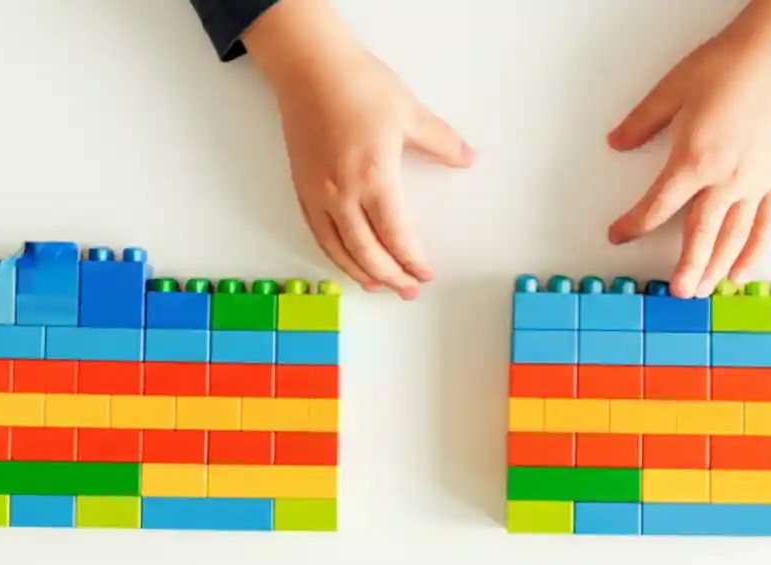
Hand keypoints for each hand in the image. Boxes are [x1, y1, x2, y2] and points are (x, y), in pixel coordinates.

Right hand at [244, 0, 474, 299]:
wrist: (309, 68)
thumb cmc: (358, 85)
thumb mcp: (409, 112)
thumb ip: (441, 142)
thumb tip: (467, 159)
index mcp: (373, 177)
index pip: (396, 236)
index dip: (412, 261)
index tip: (426, 273)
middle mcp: (342, 193)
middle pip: (368, 252)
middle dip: (391, 277)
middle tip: (409, 290)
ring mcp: (318, 194)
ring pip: (339, 250)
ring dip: (361, 273)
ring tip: (380, 286)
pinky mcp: (302, 188)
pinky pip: (319, 234)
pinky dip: (335, 255)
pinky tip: (348, 262)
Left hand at [607, 0, 770, 297]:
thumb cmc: (724, 69)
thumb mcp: (671, 90)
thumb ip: (641, 123)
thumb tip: (615, 143)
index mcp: (694, 159)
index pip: (659, 204)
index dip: (635, 224)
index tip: (618, 235)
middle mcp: (725, 178)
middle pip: (701, 233)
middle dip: (686, 266)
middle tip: (676, 294)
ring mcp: (753, 182)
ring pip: (734, 236)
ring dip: (716, 266)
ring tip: (703, 291)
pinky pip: (765, 224)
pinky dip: (754, 250)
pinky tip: (741, 271)